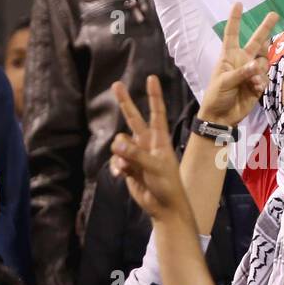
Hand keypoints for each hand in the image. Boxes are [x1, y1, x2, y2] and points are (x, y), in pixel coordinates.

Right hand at [110, 75, 189, 222]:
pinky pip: (116, 160)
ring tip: (128, 167)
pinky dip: (117, 166)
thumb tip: (117, 144)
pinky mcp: (128, 166)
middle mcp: (147, 143)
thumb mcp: (155, 167)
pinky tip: (121, 175)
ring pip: (119, 144)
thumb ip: (135, 155)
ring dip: (120, 154)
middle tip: (116, 84)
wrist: (163, 206)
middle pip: (133, 118)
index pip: (156, 112)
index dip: (154, 95)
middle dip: (125, 102)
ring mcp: (136, 154)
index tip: (151, 78)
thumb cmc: (167, 185)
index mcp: (159, 139)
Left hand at [198, 3, 275, 126]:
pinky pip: (265, 78)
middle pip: (256, 41)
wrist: (222, 116)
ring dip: (260, 71)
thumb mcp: (224, 82)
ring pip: (264, 62)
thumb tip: (256, 66)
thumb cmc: (216, 95)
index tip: (238, 3)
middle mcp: (242, 61)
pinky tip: (256, 89)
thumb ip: (241, 73)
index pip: (232, 33)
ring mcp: (251, 72)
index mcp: (229, 56)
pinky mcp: (258, 84)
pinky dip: (262, 82)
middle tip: (274, 14)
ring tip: (253, 82)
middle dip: (265, 28)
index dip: (235, 19)